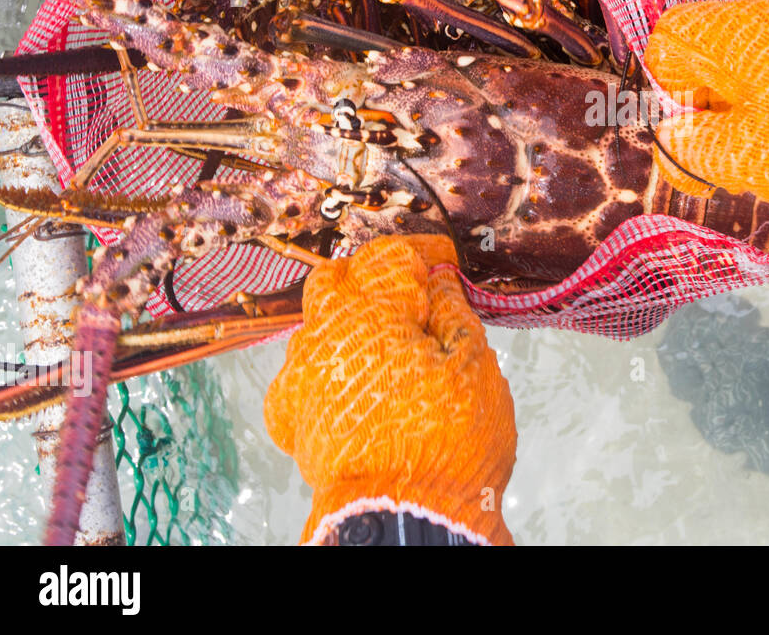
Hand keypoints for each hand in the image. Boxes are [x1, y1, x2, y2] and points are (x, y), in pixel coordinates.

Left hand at [264, 234, 516, 544]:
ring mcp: (302, 379)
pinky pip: (303, 375)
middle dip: (371, 275)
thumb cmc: (448, 442)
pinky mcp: (296, 420)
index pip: (388, 256)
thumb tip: (439, 283)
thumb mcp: (473, 364)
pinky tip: (358, 382)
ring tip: (391, 341)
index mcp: (370, 313)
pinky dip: (329, 368)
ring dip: (349, 322)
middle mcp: (324, 338)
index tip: (445, 262)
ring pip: (316, 326)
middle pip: (335, 280)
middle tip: (412, 291)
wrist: (405, 517)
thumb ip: (451, 312)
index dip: (422, 253)